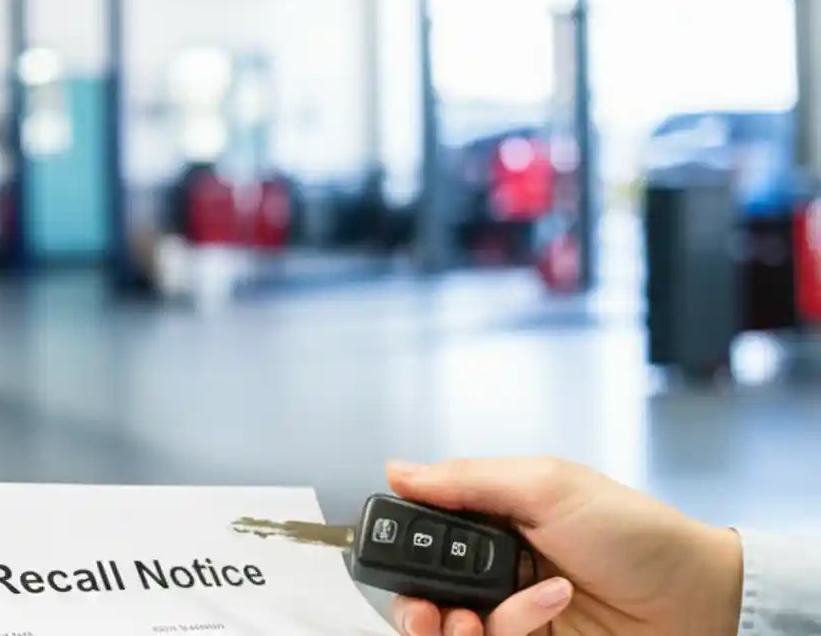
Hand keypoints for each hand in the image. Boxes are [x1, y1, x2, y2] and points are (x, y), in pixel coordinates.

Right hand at [385, 458, 743, 635]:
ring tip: (470, 622)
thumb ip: (467, 479)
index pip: (422, 532)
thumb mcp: (546, 485)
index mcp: (492, 515)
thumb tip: (398, 470)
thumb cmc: (634, 531)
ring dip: (451, 626)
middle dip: (413, 605)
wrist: (698, 598)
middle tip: (427, 612)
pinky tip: (548, 604)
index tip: (392, 557)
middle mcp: (495, 564)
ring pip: (447, 628)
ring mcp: (512, 609)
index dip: (399, 548)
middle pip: (421, 591)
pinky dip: (508, 627)